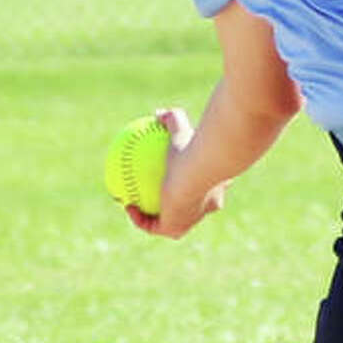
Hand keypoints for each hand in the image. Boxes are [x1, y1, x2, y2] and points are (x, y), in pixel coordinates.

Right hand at [125, 107, 225, 238]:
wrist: (201, 170)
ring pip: (174, 223)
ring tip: (135, 205)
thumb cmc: (195, 148)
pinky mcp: (176, 229)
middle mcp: (208, 205)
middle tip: (157, 197)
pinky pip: (152, 226)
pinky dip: (139, 218)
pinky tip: (126, 205)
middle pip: (195, 209)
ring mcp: (192, 220)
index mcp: (217, 185)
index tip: (178, 178)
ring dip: (154, 218)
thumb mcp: (183, 128)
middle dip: (177, 206)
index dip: (195, 184)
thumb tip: (160, 112)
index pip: (209, 187)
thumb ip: (173, 119)